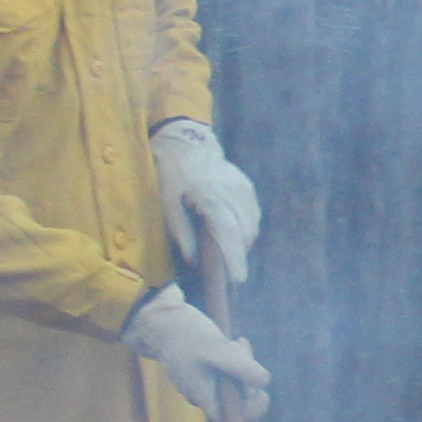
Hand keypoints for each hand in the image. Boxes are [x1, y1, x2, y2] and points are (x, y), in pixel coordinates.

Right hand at [123, 283, 272, 421]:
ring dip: (243, 361)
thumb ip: (242, 368)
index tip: (262, 393)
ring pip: (233, 379)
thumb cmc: (185, 334)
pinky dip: (234, 355)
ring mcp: (201, 379)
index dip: (250, 412)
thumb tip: (264, 383)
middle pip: (236, 395)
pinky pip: (225, 367)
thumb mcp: (218, 349)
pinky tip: (232, 341)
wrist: (158, 316)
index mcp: (203, 396)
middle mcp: (202, 393)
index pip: (230, 420)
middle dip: (247, 374)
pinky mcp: (201, 366)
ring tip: (236, 341)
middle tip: (242, 348)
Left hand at [151, 118, 260, 287]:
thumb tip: (193, 261)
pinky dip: (245, 227)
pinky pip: (253, 214)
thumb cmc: (172, 174)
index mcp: (211, 198)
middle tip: (227, 268)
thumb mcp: (167, 204)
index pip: (229, 234)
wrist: (185, 143)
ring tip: (228, 249)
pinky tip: (233, 230)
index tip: (238, 278)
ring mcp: (243, 188)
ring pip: (252, 225)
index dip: (234, 258)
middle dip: (237, 252)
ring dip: (242, 240)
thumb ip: (181, 232)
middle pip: (244, 232)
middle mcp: (232, 193)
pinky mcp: (247, 186)